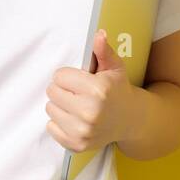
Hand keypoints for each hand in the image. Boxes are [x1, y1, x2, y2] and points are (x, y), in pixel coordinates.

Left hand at [44, 29, 142, 153]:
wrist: (129, 120)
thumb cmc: (117, 90)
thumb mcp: (114, 68)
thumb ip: (103, 51)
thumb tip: (98, 35)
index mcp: (97, 90)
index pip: (59, 76)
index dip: (67, 76)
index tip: (78, 80)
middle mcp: (89, 112)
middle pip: (52, 92)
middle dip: (62, 89)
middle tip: (77, 93)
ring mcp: (83, 131)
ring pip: (50, 109)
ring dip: (60, 106)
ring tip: (77, 105)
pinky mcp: (77, 144)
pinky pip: (51, 128)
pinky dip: (59, 123)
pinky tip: (74, 119)